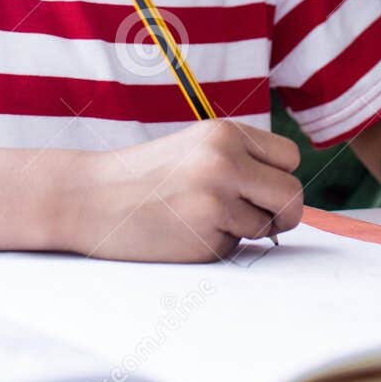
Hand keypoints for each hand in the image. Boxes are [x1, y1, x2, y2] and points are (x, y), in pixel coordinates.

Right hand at [79, 120, 305, 262]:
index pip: (290, 158)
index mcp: (224, 133)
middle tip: (259, 218)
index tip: (262, 188)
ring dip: (243, 231)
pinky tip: (183, 232)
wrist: (88, 199)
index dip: (279, 177)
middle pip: (292, 196)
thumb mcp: (195, 148)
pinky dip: (216, 246)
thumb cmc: (143, 175)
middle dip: (282, 213)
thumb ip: (239, 160)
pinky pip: (235, 248)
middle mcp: (225, 162)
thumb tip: (289, 195)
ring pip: (267, 227)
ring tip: (200, 217)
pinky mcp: (205, 237)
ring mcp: (216, 201)